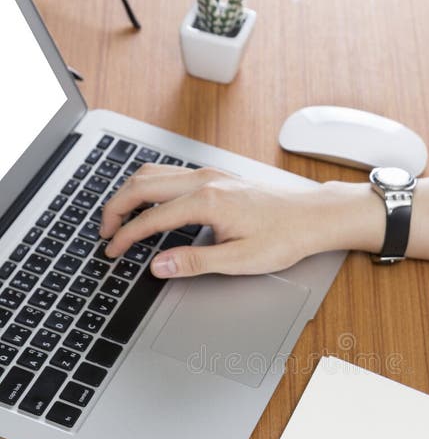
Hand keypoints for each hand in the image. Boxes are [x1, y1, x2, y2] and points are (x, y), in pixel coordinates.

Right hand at [99, 165, 383, 277]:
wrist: (312, 217)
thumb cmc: (284, 237)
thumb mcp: (240, 260)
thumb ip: (196, 262)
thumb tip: (159, 266)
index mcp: (207, 201)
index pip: (152, 218)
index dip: (127, 237)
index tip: (113, 252)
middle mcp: (204, 180)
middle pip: (142, 185)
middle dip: (116, 208)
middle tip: (105, 233)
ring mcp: (210, 174)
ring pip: (154, 173)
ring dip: (129, 193)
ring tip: (119, 218)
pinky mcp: (216, 176)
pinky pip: (170, 173)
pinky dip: (148, 186)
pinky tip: (148, 202)